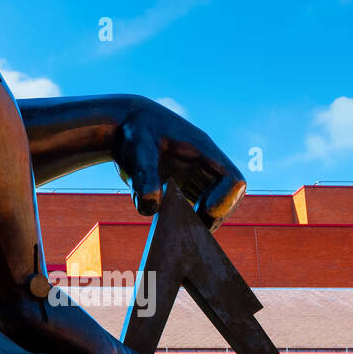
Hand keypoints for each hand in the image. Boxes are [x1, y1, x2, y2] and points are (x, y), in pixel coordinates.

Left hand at [113, 96, 244, 229]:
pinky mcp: (178, 187)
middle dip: (210, 216)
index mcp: (203, 151)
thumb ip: (144, 175)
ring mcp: (192, 177)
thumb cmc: (133, 131)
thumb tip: (151, 206)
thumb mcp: (138, 148)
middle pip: (226, 199)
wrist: (120, 127)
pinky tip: (151, 208)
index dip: (225, 200)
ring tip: (166, 220)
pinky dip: (174, 217)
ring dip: (192, 219)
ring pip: (207, 207)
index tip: (204, 211)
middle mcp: (203, 166)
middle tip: (184, 226)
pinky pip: (186, 208)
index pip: (232, 180)